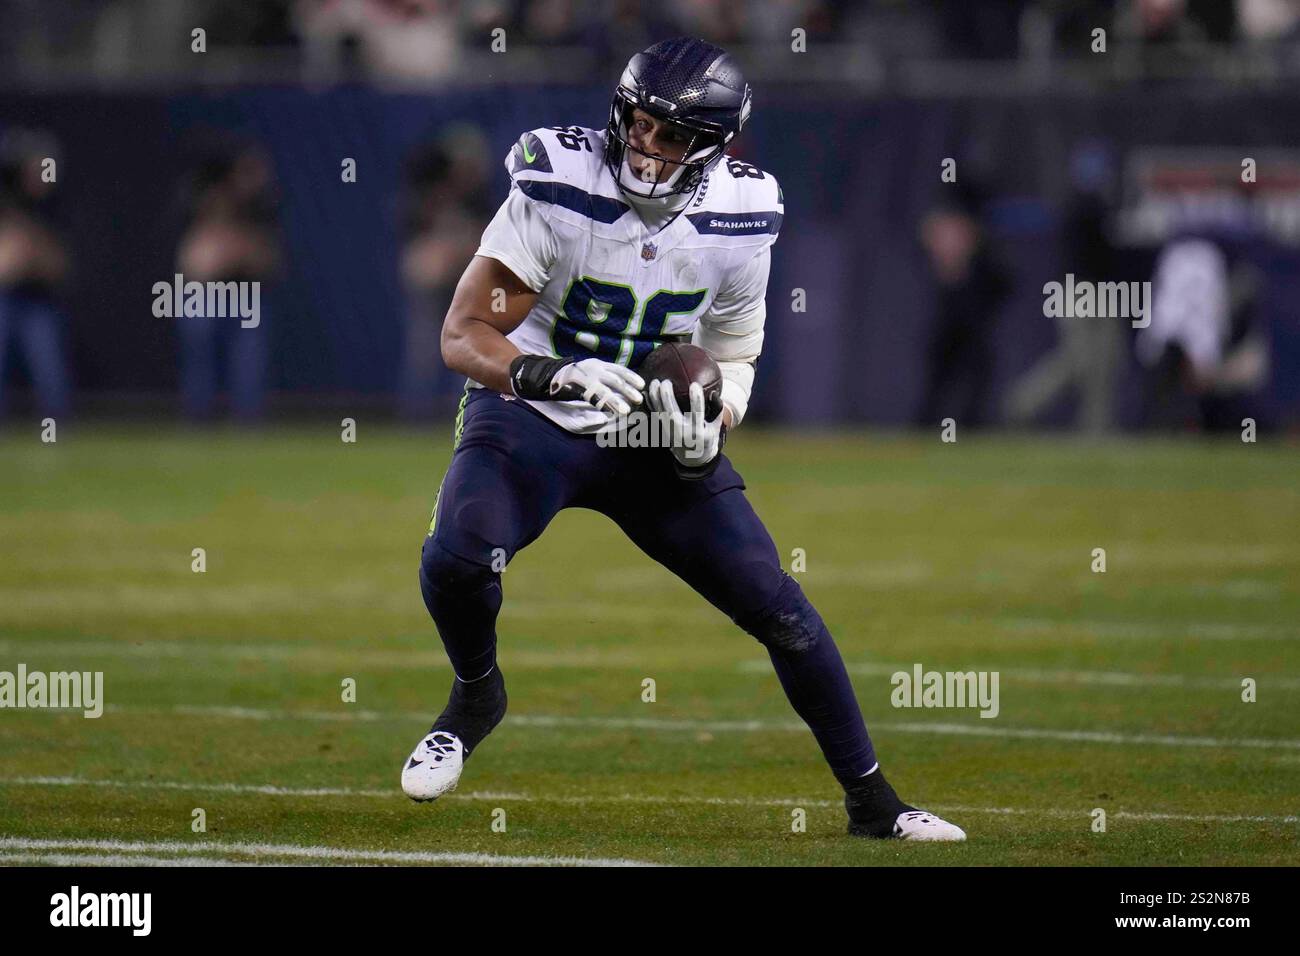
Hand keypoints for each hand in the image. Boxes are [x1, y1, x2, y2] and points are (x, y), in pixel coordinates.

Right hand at [510, 355, 644, 415]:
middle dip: (628, 389)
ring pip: (604, 389)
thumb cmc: (572, 377)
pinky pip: (591, 397)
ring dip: (616, 400)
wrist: (547, 375)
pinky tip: (608, 412)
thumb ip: (604, 380)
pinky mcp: (575, 387)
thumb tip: (623, 389)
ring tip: (626, 410)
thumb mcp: (591, 374)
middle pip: (615, 379)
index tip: (642, 385)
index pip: (619, 370)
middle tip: (639, 399)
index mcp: (598, 364)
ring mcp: (584, 377)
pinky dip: (601, 404)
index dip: (631, 377)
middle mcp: (592, 368)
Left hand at [646, 379, 723, 467]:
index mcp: (698, 432)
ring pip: (661, 414)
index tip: (695, 384)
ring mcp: (671, 433)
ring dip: (656, 398)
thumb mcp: (716, 426)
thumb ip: (717, 410)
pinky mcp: (663, 432)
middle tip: (666, 381)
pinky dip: (651, 404)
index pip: (697, 414)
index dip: (696, 399)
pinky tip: (648, 391)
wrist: (693, 458)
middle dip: (668, 397)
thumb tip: (714, 392)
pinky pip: (656, 416)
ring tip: (654, 382)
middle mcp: (683, 433)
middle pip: (673, 413)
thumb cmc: (707, 437)